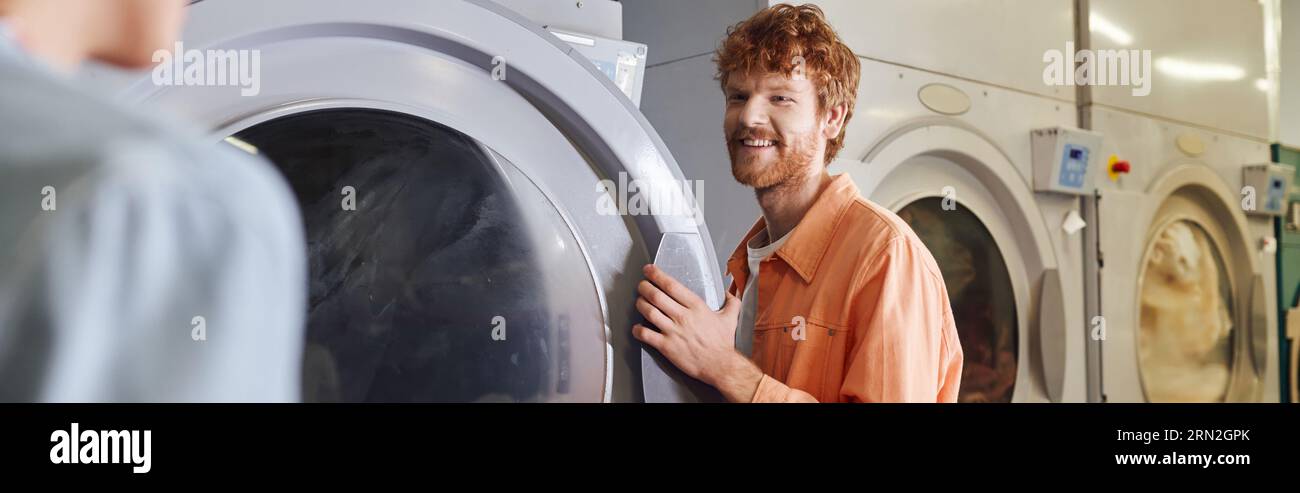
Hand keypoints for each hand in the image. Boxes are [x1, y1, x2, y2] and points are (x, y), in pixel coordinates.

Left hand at [632, 264, 761, 401]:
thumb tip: (730, 294)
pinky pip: (646, 335)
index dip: (657, 275)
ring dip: (640, 304)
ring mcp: (673, 331)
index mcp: (696, 307)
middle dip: (644, 287)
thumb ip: (731, 304)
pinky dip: (637, 330)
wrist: (720, 366)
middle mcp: (683, 317)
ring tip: (639, 301)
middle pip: (656, 296)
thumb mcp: (730, 319)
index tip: (650, 271)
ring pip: (649, 312)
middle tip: (641, 285)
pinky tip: (637, 328)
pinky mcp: (666, 346)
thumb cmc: (723, 344)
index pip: (672, 286)